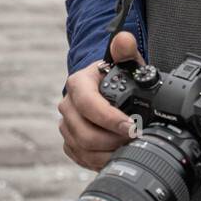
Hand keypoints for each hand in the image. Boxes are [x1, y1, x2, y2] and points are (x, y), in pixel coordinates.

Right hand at [58, 31, 141, 170]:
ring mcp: (66, 125)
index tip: (132, 127)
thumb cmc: (115, 76)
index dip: (110, 119)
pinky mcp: (69, 141)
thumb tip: (124, 39)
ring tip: (128, 149)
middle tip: (134, 140)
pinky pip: (81, 157)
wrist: (103, 89)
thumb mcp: (124, 62)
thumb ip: (125, 50)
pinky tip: (116, 155)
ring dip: (107, 152)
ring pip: (83, 148)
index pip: (89, 105)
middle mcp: (68, 105)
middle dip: (112, 140)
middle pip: (84, 132)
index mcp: (78, 84)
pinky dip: (100, 160)